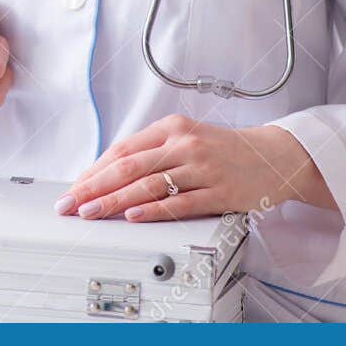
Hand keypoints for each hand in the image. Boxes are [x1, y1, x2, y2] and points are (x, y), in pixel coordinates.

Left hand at [54, 114, 333, 221]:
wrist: (275, 156)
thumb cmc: (223, 150)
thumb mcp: (185, 140)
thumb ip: (151, 153)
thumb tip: (108, 175)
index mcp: (171, 129)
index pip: (122, 150)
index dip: (93, 171)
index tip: (73, 188)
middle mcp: (184, 144)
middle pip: (128, 166)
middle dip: (94, 187)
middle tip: (70, 203)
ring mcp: (202, 168)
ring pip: (149, 185)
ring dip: (114, 201)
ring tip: (91, 213)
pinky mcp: (220, 191)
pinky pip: (180, 203)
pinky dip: (154, 211)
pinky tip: (133, 217)